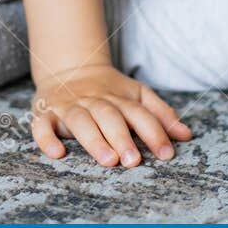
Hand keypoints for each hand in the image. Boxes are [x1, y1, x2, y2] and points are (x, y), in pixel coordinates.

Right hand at [31, 64, 192, 167]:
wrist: (69, 67)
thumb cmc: (108, 90)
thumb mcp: (136, 95)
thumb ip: (160, 114)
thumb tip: (186, 135)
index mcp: (118, 97)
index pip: (138, 113)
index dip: (154, 132)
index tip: (167, 154)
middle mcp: (94, 101)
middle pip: (109, 116)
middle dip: (122, 137)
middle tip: (134, 160)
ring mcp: (68, 106)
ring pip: (80, 120)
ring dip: (93, 140)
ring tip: (108, 160)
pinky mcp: (45, 113)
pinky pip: (41, 125)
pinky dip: (47, 138)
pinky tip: (57, 153)